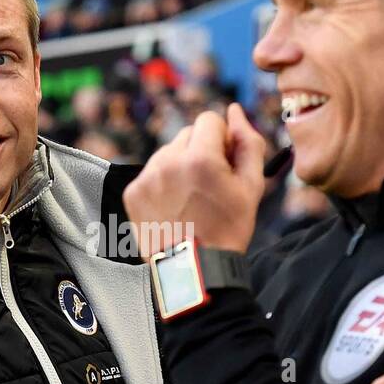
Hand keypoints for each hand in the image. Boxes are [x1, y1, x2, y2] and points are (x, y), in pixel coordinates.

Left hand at [122, 103, 265, 258]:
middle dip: (201, 151)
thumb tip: (235, 111)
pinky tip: (174, 207)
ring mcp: (146, 177)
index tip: (225, 164)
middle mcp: (167, 161)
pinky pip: (152, 172)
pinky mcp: (132, 192)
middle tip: (209, 185)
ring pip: (168, 152)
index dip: (222, 140)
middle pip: (188, 133)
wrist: (194, 272)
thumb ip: (248, 143)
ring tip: (190, 200)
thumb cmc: (228, 230)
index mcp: (199, 157)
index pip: (209, 119)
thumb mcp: (251, 187)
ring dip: (181, 166)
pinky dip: (163, 183)